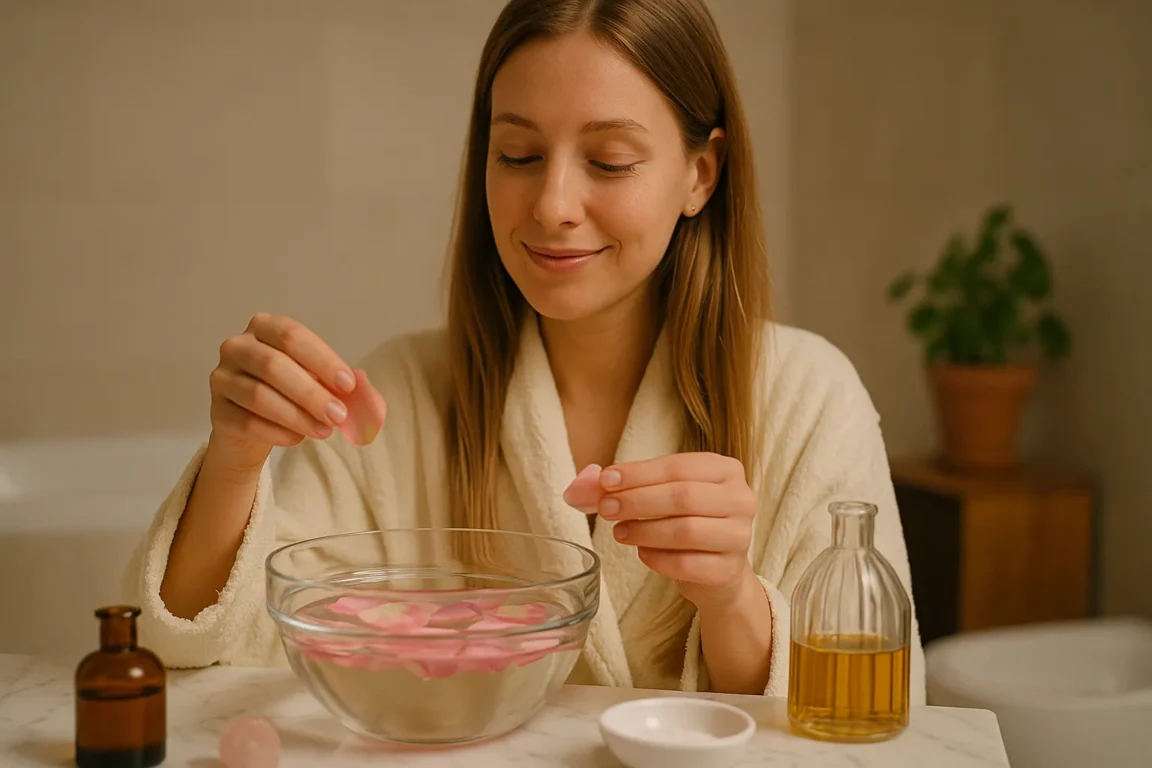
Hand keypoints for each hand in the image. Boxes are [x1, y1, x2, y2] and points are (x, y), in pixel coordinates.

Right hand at [208, 313, 385, 470]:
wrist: (252, 428)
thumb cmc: (290, 393)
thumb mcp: (316, 381)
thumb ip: (336, 382)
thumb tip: (362, 390)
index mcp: (264, 327)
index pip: (293, 336)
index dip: (323, 360)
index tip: (349, 384)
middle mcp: (237, 347)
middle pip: (274, 366)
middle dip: (312, 393)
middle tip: (339, 415)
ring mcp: (222, 378)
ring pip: (259, 396)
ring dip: (298, 416)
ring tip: (324, 430)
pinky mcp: (216, 411)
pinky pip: (247, 422)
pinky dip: (278, 432)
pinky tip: (298, 438)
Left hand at [591, 452, 757, 611]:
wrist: (717, 570)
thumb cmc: (686, 522)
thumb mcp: (663, 495)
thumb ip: (627, 486)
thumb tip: (582, 486)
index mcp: (726, 470)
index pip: (678, 467)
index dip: (639, 474)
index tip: (605, 480)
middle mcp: (741, 500)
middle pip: (683, 497)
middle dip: (637, 501)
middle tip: (606, 509)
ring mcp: (740, 537)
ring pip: (685, 531)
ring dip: (644, 531)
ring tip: (619, 533)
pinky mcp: (729, 570)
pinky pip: (686, 564)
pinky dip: (657, 559)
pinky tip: (642, 553)